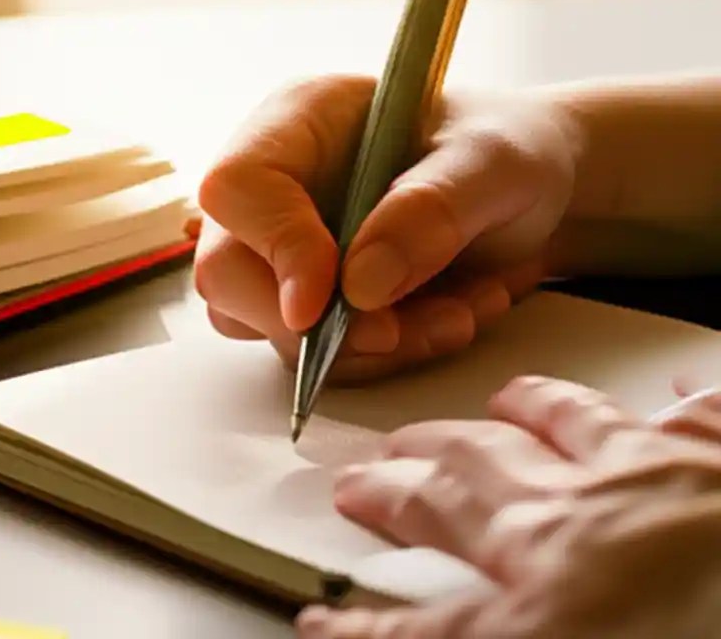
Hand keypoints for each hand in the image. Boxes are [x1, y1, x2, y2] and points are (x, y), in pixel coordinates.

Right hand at [192, 75, 580, 381]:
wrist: (536, 195)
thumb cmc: (507, 150)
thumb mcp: (493, 163)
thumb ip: (429, 212)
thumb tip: (358, 286)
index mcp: (296, 122)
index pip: (237, 187)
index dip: (271, 247)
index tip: (325, 303)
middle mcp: (273, 189)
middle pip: (226, 271)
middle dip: (308, 325)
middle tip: (395, 333)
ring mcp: (283, 251)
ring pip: (269, 327)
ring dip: (362, 348)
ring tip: (457, 315)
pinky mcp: (311, 304)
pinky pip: (319, 357)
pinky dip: (386, 358)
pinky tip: (448, 320)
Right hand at [297, 376, 720, 637]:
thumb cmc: (711, 637)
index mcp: (546, 612)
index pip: (417, 629)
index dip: (360, 624)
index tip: (321, 618)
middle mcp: (575, 529)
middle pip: (456, 495)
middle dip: (397, 483)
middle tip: (364, 474)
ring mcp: (651, 479)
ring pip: (558, 429)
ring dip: (513, 418)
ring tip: (490, 404)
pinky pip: (701, 417)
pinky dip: (686, 403)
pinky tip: (678, 388)